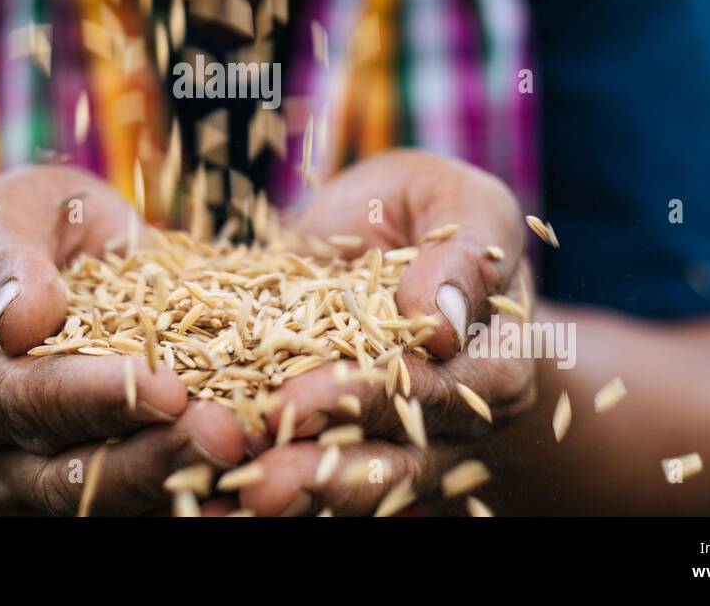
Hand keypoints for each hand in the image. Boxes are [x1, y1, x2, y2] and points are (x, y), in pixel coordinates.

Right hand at [0, 165, 244, 514]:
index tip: (160, 384)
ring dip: (187, 478)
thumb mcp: (4, 215)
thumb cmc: (27, 228)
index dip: (89, 398)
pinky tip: (264, 469)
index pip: (21, 401)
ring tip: (251, 452)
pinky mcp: (124, 469)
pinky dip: (212, 488)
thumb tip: (20, 319)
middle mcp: (6, 442)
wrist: (61, 258)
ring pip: (119, 497)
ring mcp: (63, 467)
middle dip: (152, 456)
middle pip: (70, 473)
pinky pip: (161, 495)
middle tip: (224, 435)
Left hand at [241, 149, 536, 514]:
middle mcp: (455, 422)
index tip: (298, 401)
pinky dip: (275, 496)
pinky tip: (215, 504)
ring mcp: (403, 448)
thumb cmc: (432, 212)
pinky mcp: (347, 449)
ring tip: (239, 501)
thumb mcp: (464, 205)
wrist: (387, 239)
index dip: (367, 397)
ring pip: (356, 488)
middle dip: (325, 472)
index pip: (435, 391)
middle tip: (262, 482)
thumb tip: (441, 320)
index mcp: (495, 363)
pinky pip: (316, 486)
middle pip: (396, 461)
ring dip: (297, 497)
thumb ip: (466, 254)